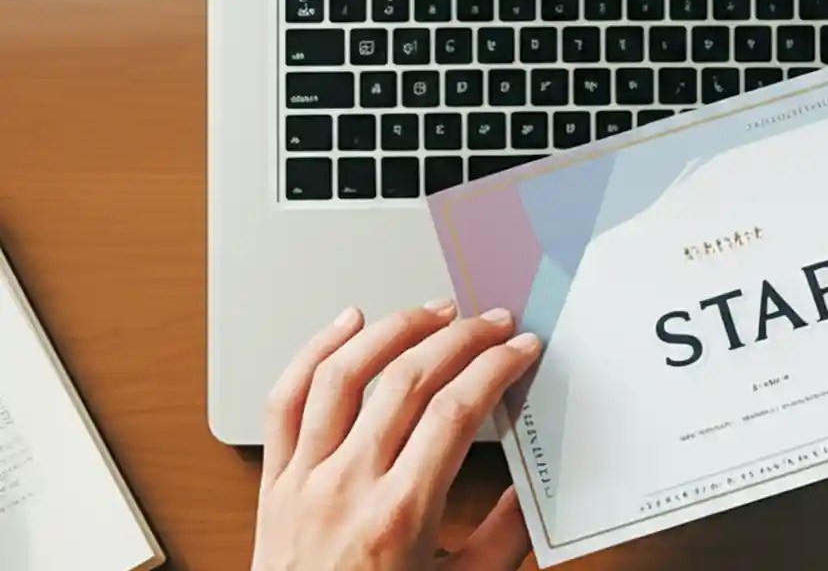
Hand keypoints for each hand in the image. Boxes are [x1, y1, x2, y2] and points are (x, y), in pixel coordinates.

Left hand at [251, 300, 541, 570]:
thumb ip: (502, 538)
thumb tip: (530, 487)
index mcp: (400, 516)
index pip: (456, 412)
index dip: (495, 368)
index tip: (521, 349)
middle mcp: (348, 486)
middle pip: (408, 380)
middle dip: (460, 338)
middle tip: (492, 322)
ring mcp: (305, 477)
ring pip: (345, 374)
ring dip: (394, 329)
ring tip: (433, 311)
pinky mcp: (275, 478)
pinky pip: (286, 398)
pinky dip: (315, 350)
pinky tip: (347, 322)